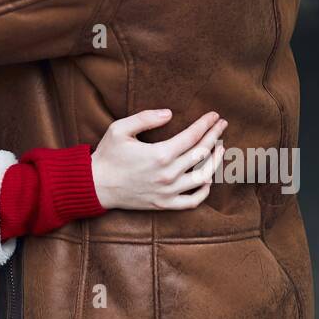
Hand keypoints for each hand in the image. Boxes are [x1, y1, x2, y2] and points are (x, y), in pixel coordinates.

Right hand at [91, 110, 226, 210]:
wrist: (96, 185)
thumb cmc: (107, 155)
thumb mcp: (120, 129)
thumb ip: (145, 118)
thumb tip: (170, 114)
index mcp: (160, 154)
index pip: (193, 137)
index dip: (206, 124)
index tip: (214, 116)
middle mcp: (168, 174)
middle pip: (202, 154)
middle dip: (215, 136)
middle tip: (222, 125)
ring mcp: (168, 191)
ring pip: (203, 177)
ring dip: (216, 161)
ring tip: (221, 148)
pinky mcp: (164, 204)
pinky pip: (192, 201)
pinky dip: (204, 191)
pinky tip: (207, 179)